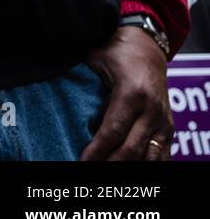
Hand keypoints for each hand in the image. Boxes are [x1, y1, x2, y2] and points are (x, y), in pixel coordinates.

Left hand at [81, 26, 173, 160]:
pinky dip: (145, 164)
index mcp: (131, 93)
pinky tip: (128, 167)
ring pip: (149, 157)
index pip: (113, 130)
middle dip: (110, 163)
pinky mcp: (169, 128)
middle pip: (131, 149)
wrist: (147, 47)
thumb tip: (50, 91)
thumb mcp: (94, 60)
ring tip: (107, 170)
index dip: (97, 150)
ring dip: (128, 167)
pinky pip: (161, 155)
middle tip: (90, 170)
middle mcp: (151, 110)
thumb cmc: (116, 52)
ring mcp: (163, 121)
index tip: (83, 162)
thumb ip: (78, 79)